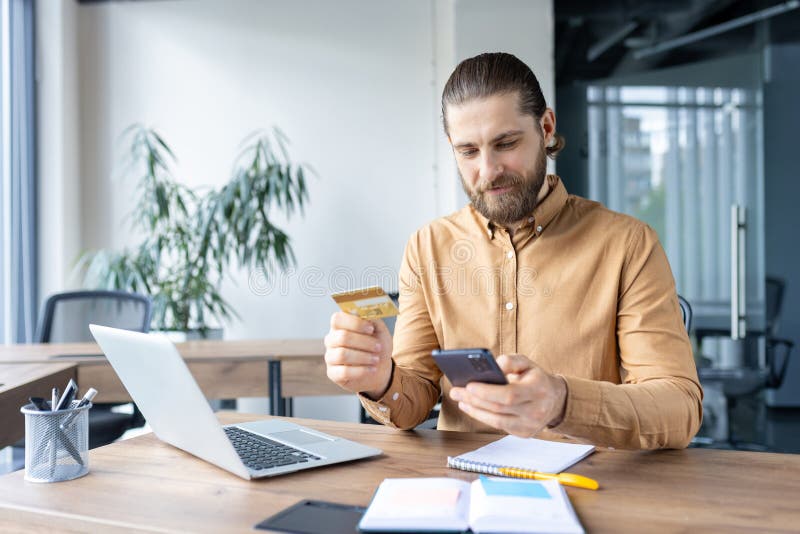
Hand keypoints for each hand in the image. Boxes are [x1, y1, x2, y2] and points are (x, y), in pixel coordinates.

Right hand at [324, 311, 392, 398]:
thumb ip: (373, 319)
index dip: (354, 323)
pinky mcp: (333, 373)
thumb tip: (366, 313)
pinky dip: (361, 370)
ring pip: (342, 354)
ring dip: (363, 357)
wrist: (381, 368)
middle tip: (378, 347)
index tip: (371, 329)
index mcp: (340, 326)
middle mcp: (331, 340)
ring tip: (376, 359)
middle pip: (341, 337)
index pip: (337, 319)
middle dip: (363, 342)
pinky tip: (372, 369)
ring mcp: (330, 357)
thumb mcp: (379, 330)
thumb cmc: (377, 346)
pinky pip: (344, 372)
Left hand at [448, 354, 566, 436]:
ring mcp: (530, 425)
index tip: (468, 386)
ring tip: (460, 399)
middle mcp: (536, 410)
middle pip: (498, 408)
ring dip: (474, 410)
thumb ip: (510, 360)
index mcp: (538, 389)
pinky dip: (482, 416)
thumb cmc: (535, 378)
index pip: (509, 395)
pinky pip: (498, 426)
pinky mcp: (524, 433)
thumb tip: (493, 365)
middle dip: (473, 399)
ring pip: (496, 420)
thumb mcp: (526, 363)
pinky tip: (471, 407)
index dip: (487, 392)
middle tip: (455, 391)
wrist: (555, 400)